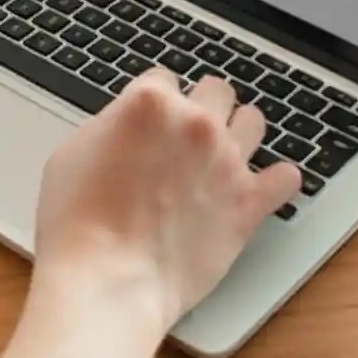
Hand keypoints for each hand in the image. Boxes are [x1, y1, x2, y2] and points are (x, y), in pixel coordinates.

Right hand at [0, 70, 299, 357]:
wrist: (108, 279)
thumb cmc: (78, 224)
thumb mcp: (71, 153)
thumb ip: (110, 127)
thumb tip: (126, 129)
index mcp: (150, 103)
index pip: (163, 78)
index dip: (153, 103)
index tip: (148, 124)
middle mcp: (195, 123)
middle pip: (216, 90)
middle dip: (201, 108)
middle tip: (185, 136)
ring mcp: (228, 162)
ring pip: (254, 121)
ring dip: (239, 132)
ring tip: (223, 154)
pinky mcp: (249, 204)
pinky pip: (285, 178)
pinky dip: (277, 181)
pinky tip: (264, 187)